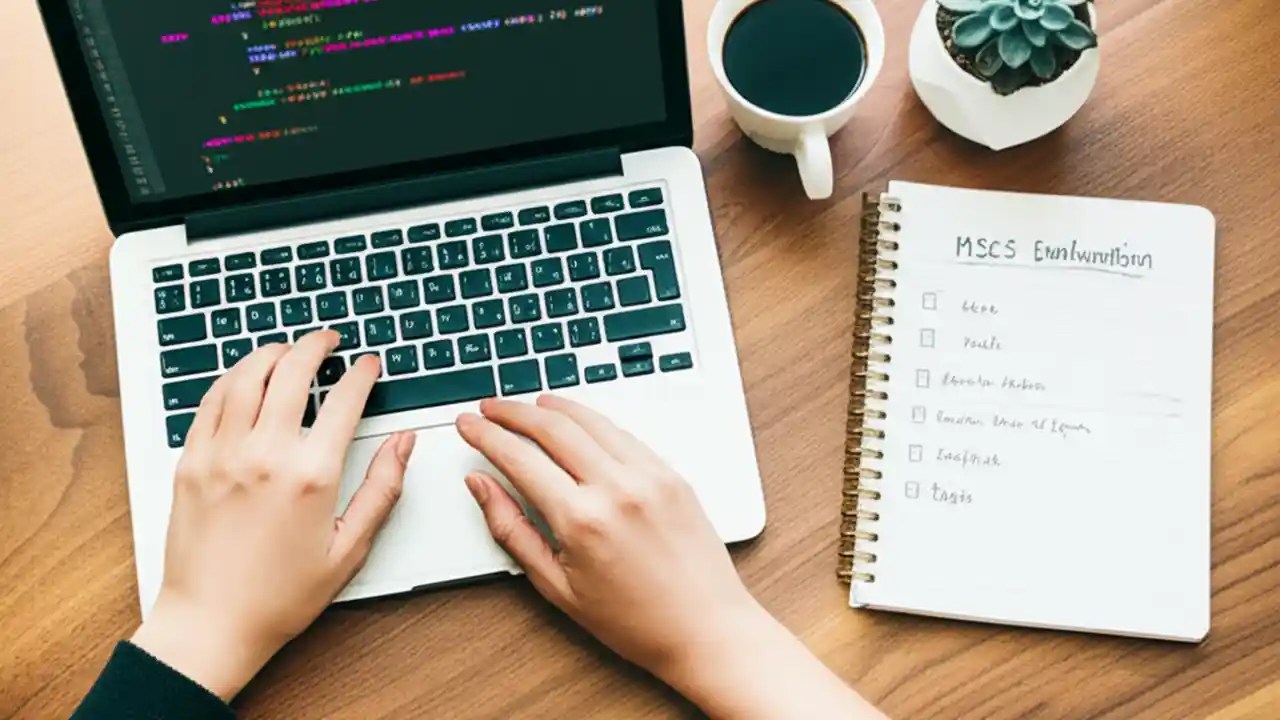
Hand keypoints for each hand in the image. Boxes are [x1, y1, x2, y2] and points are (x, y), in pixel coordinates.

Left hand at [131, 332, 414, 700]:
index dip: (362, 373)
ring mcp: (221, 454)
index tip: (368, 364)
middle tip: (328, 339)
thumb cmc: (279, 597)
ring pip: (245, 376)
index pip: (345, 400)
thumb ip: (382, 489)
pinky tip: (244, 378)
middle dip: (315, 345)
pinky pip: (209, 402)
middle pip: (291, 371)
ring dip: (270, 353)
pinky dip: (231, 379)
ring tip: (287, 349)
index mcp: (311, 476)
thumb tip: (404, 444)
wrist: (210, 624)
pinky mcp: (190, 463)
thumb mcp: (349, 548)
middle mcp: (264, 454)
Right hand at [455, 395, 758, 673]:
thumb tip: (481, 486)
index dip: (486, 436)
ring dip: (553, 406)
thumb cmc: (634, 620)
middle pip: (552, 427)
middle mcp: (616, 487)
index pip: (519, 458)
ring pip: (590, 420)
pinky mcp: (671, 474)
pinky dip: (593, 420)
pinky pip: (624, 433)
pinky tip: (577, 420)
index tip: (469, 425)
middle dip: (513, 411)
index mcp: (582, 519)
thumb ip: (513, 530)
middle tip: (489, 407)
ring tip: (528, 405)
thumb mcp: (557, 587)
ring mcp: (649, 475)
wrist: (706, 628)